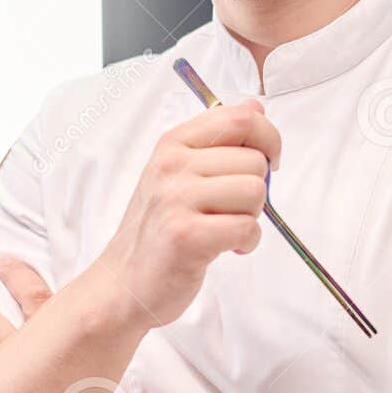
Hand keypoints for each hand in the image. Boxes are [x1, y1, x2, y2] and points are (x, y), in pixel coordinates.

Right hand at [95, 99, 279, 330]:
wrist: (123, 285)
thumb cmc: (156, 231)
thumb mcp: (178, 175)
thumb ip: (217, 141)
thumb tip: (256, 108)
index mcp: (172, 145)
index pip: (239, 118)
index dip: (268, 138)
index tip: (268, 161)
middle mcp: (172, 166)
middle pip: (255, 161)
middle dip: (256, 191)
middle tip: (229, 211)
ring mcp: (176, 200)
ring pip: (255, 192)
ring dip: (250, 217)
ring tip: (223, 229)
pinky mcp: (187, 236)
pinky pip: (248, 228)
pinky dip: (246, 243)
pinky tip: (225, 248)